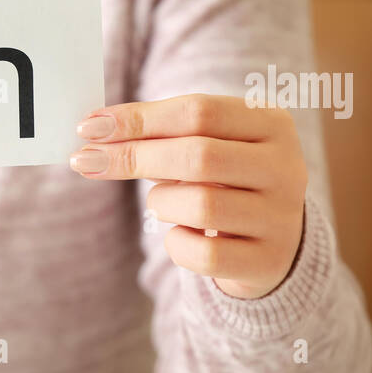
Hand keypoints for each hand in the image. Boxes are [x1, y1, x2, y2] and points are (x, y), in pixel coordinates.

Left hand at [70, 94, 307, 299]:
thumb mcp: (206, 147)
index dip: (138, 118)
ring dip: (162, 203)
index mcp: (271, 124)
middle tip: (86, 160)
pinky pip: (203, 254)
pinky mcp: (267, 261)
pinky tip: (181, 236)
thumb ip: (159, 135)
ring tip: (162, 203)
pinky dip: (177, 244)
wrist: (275, 244)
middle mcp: (285, 167)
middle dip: (133, 157)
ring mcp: (281, 217)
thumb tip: (94, 131)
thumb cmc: (225, 182)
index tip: (89, 127)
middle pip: (199, 155)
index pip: (199, 111)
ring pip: (201, 206)